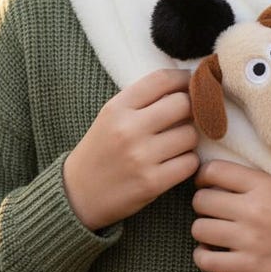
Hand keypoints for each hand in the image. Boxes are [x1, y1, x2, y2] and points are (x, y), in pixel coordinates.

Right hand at [63, 69, 199, 230]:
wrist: (78, 194)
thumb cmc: (102, 149)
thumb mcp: (111, 115)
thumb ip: (142, 99)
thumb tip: (185, 85)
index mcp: (117, 107)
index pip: (162, 79)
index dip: (184, 78)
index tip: (192, 82)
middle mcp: (128, 129)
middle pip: (183, 103)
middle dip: (191, 109)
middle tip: (187, 117)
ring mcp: (141, 157)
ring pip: (191, 135)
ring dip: (190, 138)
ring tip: (177, 143)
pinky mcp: (152, 183)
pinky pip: (190, 163)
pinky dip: (188, 162)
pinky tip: (175, 162)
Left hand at [191, 160, 270, 271]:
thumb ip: (247, 178)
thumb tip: (207, 174)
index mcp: (262, 184)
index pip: (213, 170)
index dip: (202, 177)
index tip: (206, 184)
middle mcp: (254, 209)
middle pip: (201, 201)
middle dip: (202, 205)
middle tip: (212, 210)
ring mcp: (251, 239)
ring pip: (199, 229)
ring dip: (202, 230)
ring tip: (214, 231)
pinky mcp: (250, 267)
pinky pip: (207, 261)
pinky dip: (202, 256)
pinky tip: (211, 252)